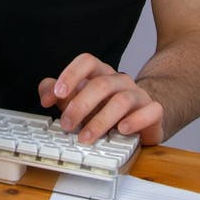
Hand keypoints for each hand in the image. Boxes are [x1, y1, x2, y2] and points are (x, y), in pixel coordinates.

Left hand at [38, 53, 164, 145]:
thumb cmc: (105, 108)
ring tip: (86, 138)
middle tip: (66, 124)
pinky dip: (136, 121)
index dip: (71, 74)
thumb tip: (46, 95)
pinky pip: (149, 111)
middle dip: (80, 105)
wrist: (142, 116)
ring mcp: (138, 94)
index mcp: (101, 73)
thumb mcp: (77, 99)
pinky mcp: (153, 111)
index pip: (87, 61)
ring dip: (100, 121)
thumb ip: (57, 93)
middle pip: (101, 84)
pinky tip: (122, 130)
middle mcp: (120, 80)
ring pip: (121, 100)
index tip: (57, 94)